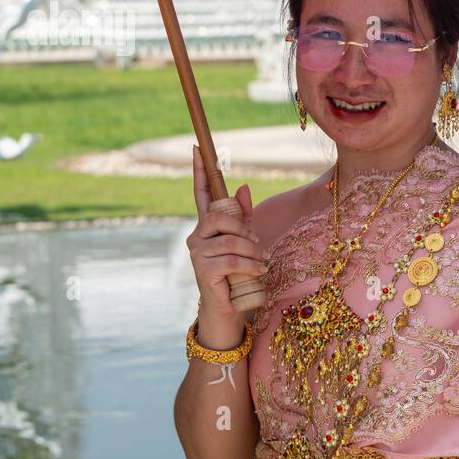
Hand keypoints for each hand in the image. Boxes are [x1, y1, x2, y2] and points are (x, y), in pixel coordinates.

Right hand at [186, 144, 264, 319]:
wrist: (230, 309)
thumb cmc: (239, 274)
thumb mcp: (246, 242)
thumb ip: (243, 216)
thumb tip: (242, 187)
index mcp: (207, 227)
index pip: (201, 194)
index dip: (200, 172)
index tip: (197, 149)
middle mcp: (197, 237)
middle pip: (219, 217)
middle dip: (242, 228)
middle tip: (256, 243)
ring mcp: (197, 254)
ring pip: (229, 240)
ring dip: (252, 251)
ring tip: (261, 262)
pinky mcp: (203, 271)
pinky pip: (231, 259)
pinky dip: (250, 264)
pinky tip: (258, 271)